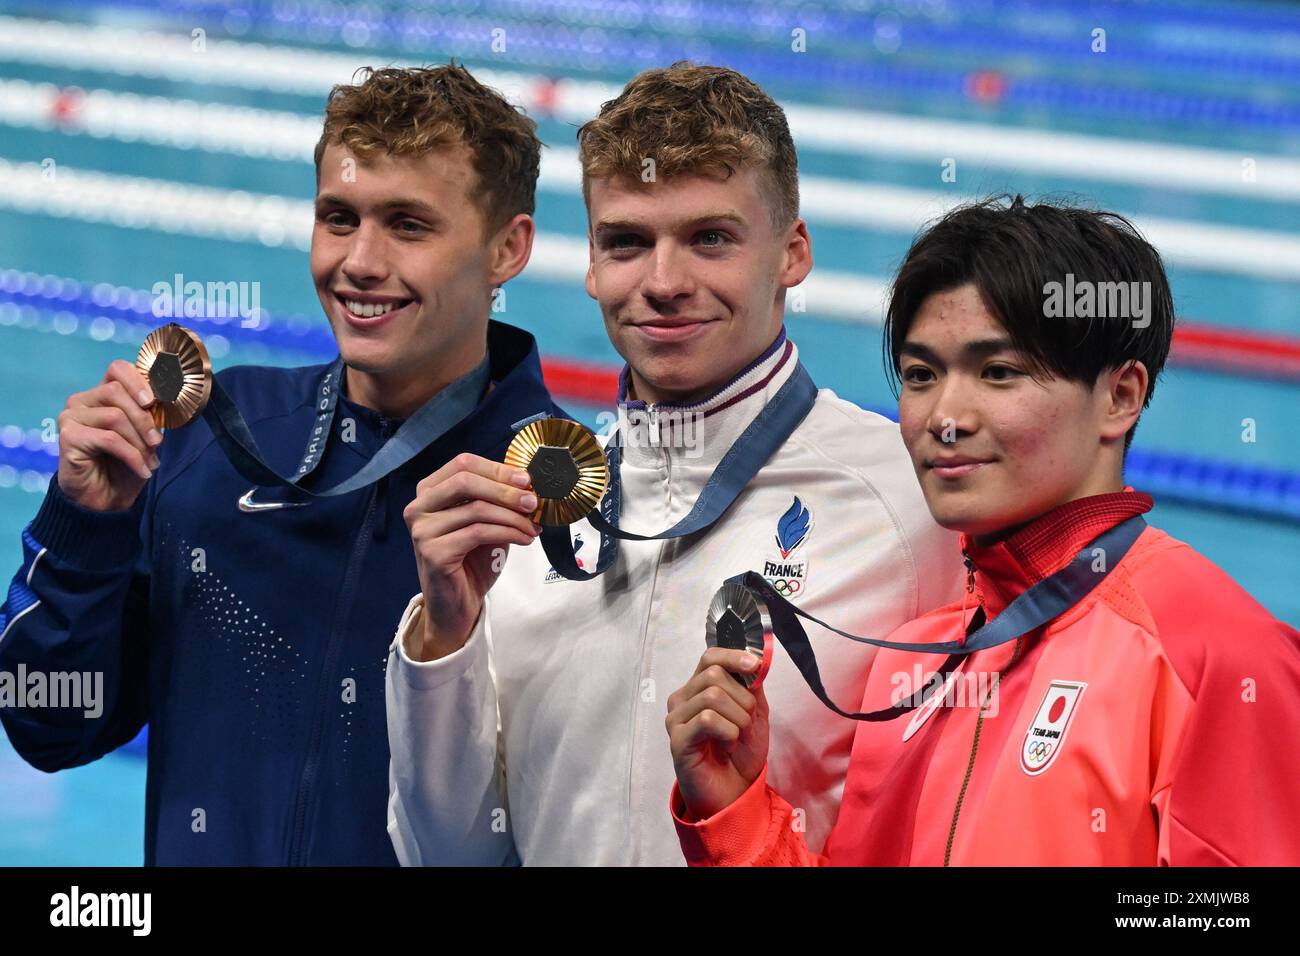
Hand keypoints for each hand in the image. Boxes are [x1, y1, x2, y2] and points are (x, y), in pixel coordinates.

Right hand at [56, 359, 162, 512]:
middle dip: (145, 420)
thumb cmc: (127, 464)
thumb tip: (167, 397)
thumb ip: (150, 413)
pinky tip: (142, 470)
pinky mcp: (67, 436)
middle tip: (157, 443)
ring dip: (139, 441)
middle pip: (118, 392)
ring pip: (114, 416)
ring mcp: (71, 417)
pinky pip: (108, 439)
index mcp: (101, 393)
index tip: (156, 401)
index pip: (118, 369)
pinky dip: (131, 456)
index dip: (140, 380)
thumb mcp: (145, 434)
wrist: (107, 499)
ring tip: (149, 460)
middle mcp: (81, 400)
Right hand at [403, 453, 540, 660]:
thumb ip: (497, 500)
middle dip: (505, 489)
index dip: (497, 469)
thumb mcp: (486, 522)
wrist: (456, 606)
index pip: (463, 464)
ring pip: (476, 509)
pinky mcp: (432, 551)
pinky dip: (508, 533)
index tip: (527, 479)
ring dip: (513, 516)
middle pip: (465, 480)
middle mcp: (418, 507)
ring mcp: (422, 530)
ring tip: (534, 527)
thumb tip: (528, 484)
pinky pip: (478, 532)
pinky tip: (525, 539)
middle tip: (533, 501)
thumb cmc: (471, 561)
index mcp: (429, 491)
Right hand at [666, 648, 769, 820]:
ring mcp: (676, 719)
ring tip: (737, 738)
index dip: (734, 656)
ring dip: (738, 719)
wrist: (736, 793)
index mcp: (698, 689)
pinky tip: (727, 747)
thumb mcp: (754, 713)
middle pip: (714, 674)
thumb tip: (755, 660)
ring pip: (713, 696)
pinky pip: (707, 719)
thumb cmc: (741, 754)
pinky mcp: (678, 740)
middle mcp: (682, 699)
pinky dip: (728, 733)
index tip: (756, 665)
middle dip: (743, 699)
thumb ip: (751, 686)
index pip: (710, 657)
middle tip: (747, 724)